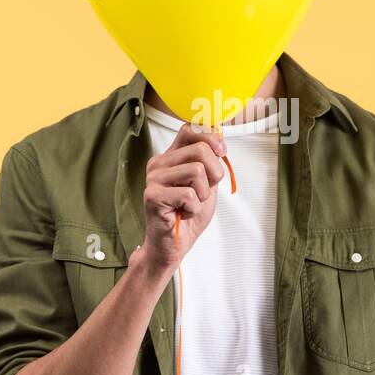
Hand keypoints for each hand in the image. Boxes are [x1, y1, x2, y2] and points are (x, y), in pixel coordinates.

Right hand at [140, 123, 225, 275]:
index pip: (190, 129)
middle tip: (202, 193)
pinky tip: (183, 214)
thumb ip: (211, 161)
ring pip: (197, 170)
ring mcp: (153, 178)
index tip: (222, 152)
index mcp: (170, 157)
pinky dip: (194, 209)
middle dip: (214, 174)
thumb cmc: (188, 214)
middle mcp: (158, 163)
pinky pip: (189, 194)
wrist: (174, 245)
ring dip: (203, 194)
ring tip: (191, 204)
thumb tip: (219, 137)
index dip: (211, 137)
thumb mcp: (207, 183)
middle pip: (200, 150)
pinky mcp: (152, 196)